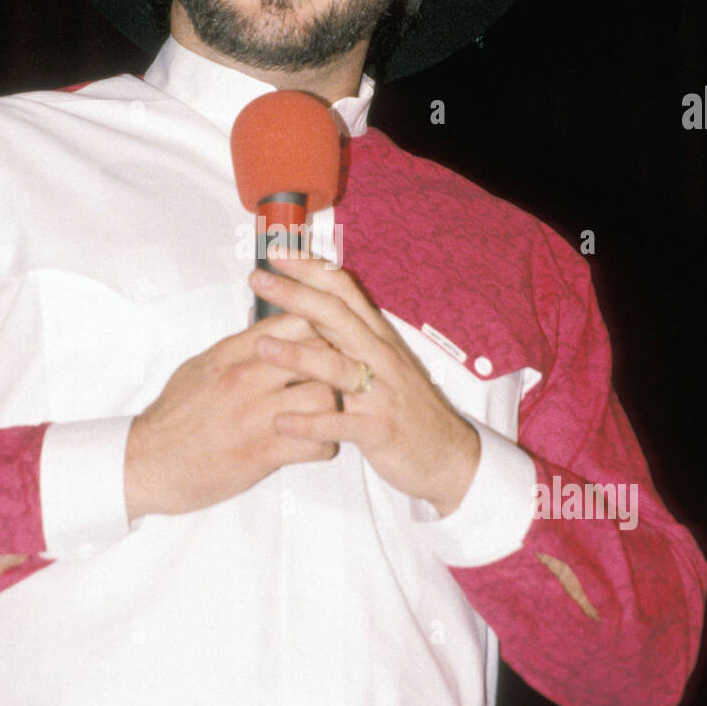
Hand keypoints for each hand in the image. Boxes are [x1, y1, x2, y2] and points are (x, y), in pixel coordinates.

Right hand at [124, 312, 338, 518]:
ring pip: (325, 398)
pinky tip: (315, 445)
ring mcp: (256, 415)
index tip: (328, 341)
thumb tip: (265, 328)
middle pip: (318, 354)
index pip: (295, 321)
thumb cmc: (175, 415)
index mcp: (233, 352)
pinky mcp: (262, 453)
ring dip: (333, 408)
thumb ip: (239, 346)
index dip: (321, 328)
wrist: (147, 461)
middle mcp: (247, 378)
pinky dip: (323, 446)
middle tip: (338, 379)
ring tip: (326, 415)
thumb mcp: (203, 366)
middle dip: (334, 365)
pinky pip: (316, 443)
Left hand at [249, 251, 480, 515]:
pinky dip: (310, 423)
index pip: (345, 289)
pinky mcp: (380, 430)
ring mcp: (382, 393)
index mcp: (377, 336)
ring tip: (260, 347)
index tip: (277, 251)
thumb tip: (307, 306)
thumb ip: (348, 334)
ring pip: (338, 367)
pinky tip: (280, 421)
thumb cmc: (404, 404)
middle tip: (258, 279)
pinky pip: (341, 424)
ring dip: (297, 356)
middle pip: (337, 317)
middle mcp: (381, 357)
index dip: (311, 268)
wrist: (449, 454)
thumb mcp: (381, 361)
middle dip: (296, 295)